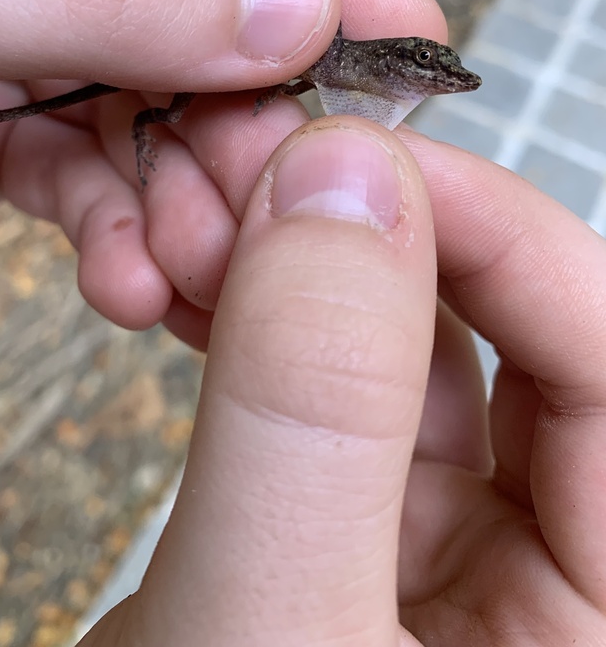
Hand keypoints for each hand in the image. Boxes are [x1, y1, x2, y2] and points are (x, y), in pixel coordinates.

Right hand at [81, 120, 605, 645]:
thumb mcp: (272, 639)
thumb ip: (313, 408)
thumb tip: (340, 180)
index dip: (498, 237)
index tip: (358, 163)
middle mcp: (559, 583)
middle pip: (515, 339)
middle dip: (385, 238)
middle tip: (261, 173)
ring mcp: (453, 558)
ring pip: (412, 349)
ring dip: (310, 268)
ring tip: (208, 220)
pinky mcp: (352, 538)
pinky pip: (333, 390)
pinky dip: (265, 322)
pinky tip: (202, 284)